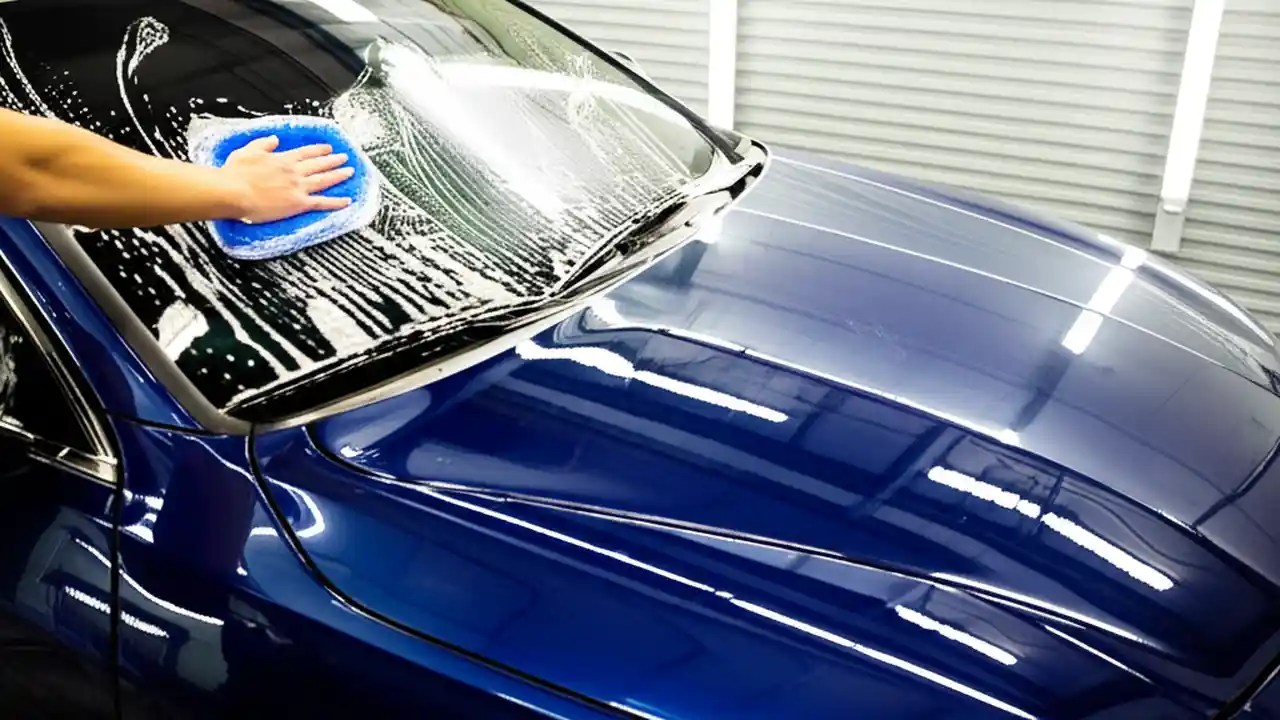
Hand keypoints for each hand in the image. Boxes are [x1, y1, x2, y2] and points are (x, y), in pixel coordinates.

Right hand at [219, 135, 353, 223]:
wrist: (233, 191)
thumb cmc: (235, 173)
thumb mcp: (247, 151)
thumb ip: (263, 144)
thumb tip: (274, 139)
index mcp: (282, 159)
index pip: (305, 152)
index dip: (318, 150)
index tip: (328, 148)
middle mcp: (294, 171)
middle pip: (318, 164)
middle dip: (333, 160)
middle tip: (345, 158)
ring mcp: (298, 187)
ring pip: (324, 180)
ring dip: (338, 175)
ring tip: (350, 172)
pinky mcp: (298, 203)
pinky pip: (322, 203)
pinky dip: (336, 202)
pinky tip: (347, 201)